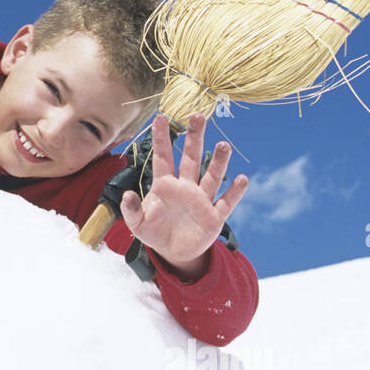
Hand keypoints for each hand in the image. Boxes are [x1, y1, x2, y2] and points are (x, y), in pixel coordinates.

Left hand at [119, 113, 247, 277]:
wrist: (173, 253)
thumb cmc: (155, 232)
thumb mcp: (138, 224)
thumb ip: (132, 210)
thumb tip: (128, 195)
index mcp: (165, 185)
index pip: (164, 157)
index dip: (162, 138)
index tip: (160, 117)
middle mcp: (186, 187)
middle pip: (191, 158)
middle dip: (195, 138)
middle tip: (198, 116)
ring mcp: (201, 200)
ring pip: (211, 177)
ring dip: (218, 162)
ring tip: (224, 145)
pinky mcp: (214, 217)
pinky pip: (226, 202)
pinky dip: (234, 192)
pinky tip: (242, 179)